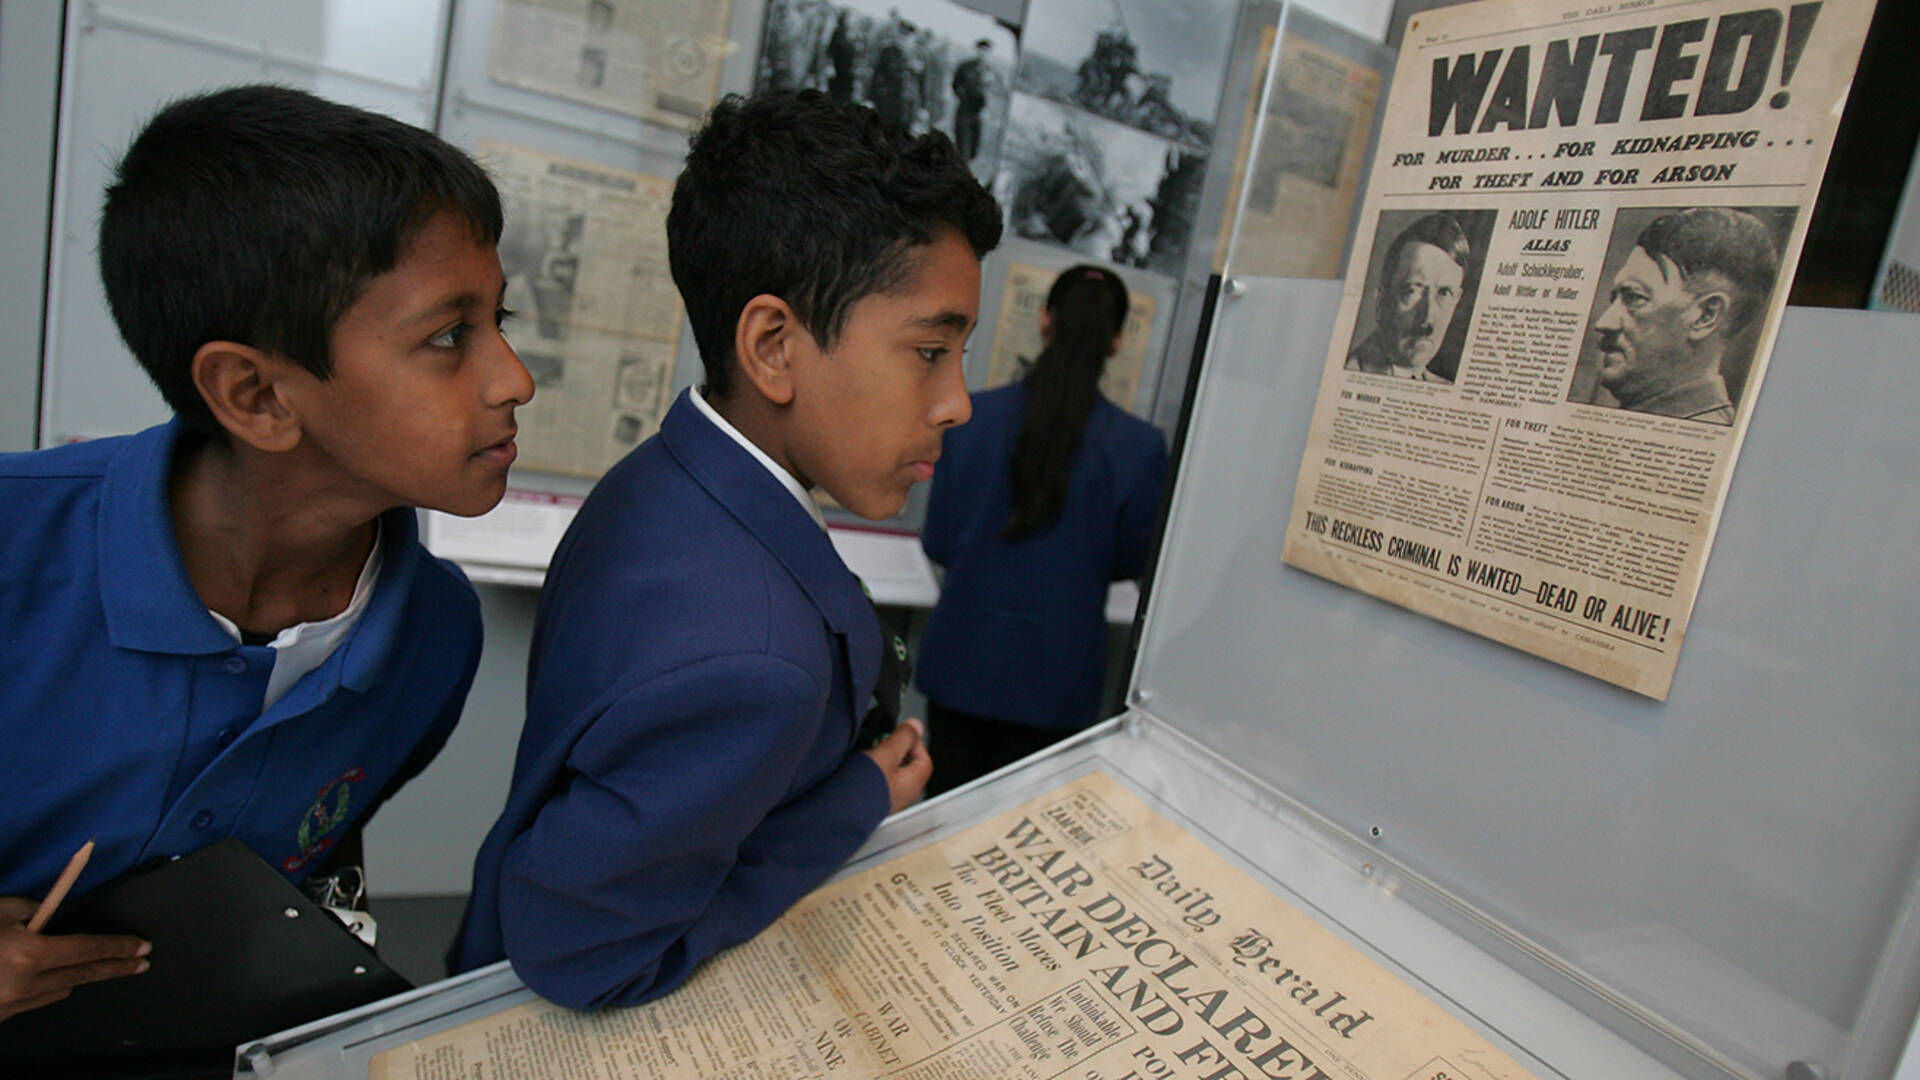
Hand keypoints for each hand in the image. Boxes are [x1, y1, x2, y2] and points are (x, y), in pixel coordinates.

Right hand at [0, 896, 148, 1022]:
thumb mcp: (1, 910)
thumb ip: (35, 910)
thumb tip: (55, 913)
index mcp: (28, 955)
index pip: (87, 950)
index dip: (118, 948)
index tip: (143, 947)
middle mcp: (23, 985)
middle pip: (83, 976)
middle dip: (115, 968)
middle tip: (141, 964)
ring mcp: (10, 1005)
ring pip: (59, 991)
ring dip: (73, 976)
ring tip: (83, 963)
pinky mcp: (0, 1017)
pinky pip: (33, 1001)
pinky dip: (41, 988)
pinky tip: (35, 977)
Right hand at [862, 717, 932, 813]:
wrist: (840, 812)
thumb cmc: (866, 789)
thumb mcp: (887, 753)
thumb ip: (903, 738)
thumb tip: (916, 726)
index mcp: (913, 783)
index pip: (924, 758)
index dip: (914, 742)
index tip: (900, 732)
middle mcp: (902, 795)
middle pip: (906, 765)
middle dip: (893, 749)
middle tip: (881, 741)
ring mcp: (886, 800)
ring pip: (889, 772)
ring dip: (879, 759)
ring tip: (866, 752)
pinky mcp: (870, 801)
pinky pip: (875, 780)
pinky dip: (868, 770)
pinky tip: (856, 766)